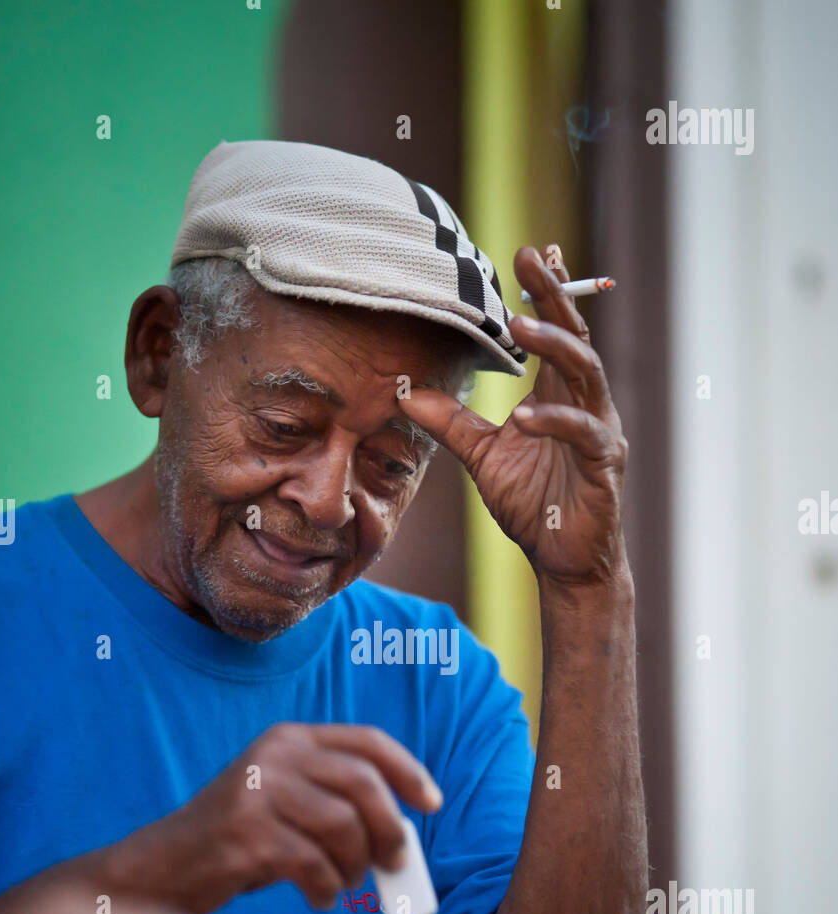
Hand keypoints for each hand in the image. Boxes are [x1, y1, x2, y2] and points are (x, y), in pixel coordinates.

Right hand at [99, 723, 442, 913]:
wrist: (163, 867)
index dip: (408, 771)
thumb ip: (335, 804)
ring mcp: (257, 793)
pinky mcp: (245, 835)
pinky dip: (326, 888)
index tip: (431, 803)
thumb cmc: (237, 841)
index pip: (367, 741)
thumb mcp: (285, 803)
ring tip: (343, 882)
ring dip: (356, 865)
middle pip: (364, 785)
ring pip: (344, 827)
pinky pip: (314, 865)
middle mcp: (274, 756)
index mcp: (289, 740)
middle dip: (390, 830)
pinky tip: (317, 897)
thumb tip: (401, 837)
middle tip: (394, 862)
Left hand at [400, 244, 628, 587]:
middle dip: (554, 297)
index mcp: (558, 396)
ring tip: (520, 327)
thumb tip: (407, 392)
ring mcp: (600, 432)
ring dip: (554, 347)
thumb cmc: (533, 505)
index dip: (547, 294)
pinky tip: (525, 416)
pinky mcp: (605, 465)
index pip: (556, 334)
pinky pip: (584, 433)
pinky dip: (555, 422)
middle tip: (531, 260)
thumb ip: (452, 422)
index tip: (531, 254)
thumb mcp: (483, 456)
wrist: (561, 559)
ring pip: (586, 374)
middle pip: (575, 337)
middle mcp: (585, 405)